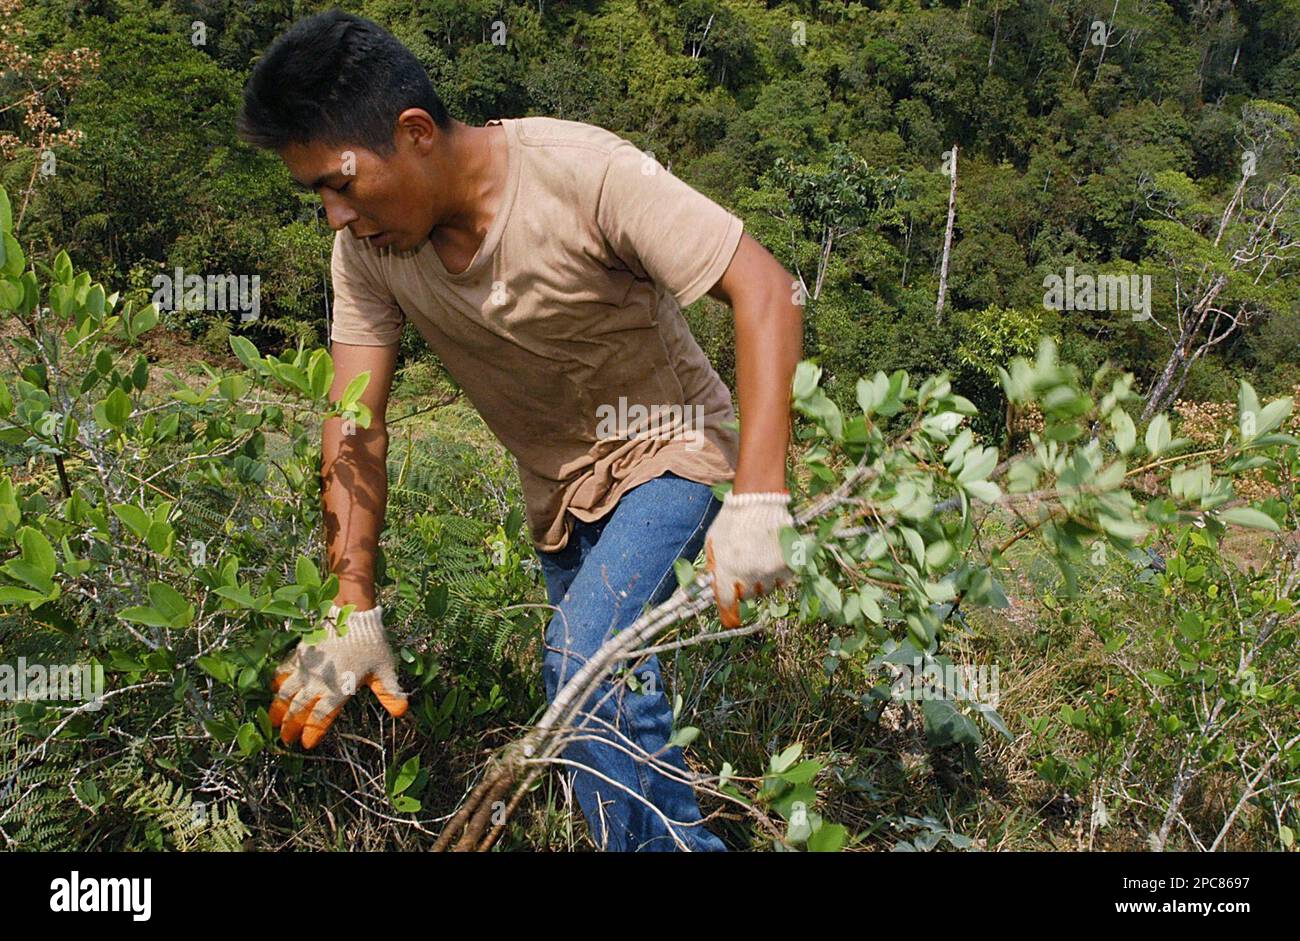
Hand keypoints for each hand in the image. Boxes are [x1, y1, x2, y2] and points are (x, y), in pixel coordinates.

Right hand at [269, 603, 408, 748]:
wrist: (352, 614)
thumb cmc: (372, 643)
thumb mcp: (385, 669)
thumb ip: (390, 692)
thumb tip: (401, 712)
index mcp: (338, 690)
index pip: (320, 719)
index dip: (312, 733)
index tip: (306, 744)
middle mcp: (318, 682)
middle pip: (298, 710)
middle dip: (290, 727)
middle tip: (285, 739)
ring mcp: (306, 668)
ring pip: (285, 694)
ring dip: (277, 709)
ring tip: (273, 721)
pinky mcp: (299, 654)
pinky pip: (283, 671)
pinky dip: (277, 683)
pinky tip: (273, 688)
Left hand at [703, 490, 794, 628]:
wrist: (758, 501)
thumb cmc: (731, 521)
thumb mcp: (713, 544)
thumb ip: (713, 568)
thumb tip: (711, 588)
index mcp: (728, 571)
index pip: (727, 604)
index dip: (728, 613)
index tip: (729, 618)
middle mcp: (750, 575)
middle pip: (748, 597)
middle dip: (744, 589)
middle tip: (743, 574)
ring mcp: (771, 570)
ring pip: (766, 590)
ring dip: (761, 583)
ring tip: (757, 563)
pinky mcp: (788, 564)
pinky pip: (783, 581)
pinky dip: (777, 576)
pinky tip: (770, 561)